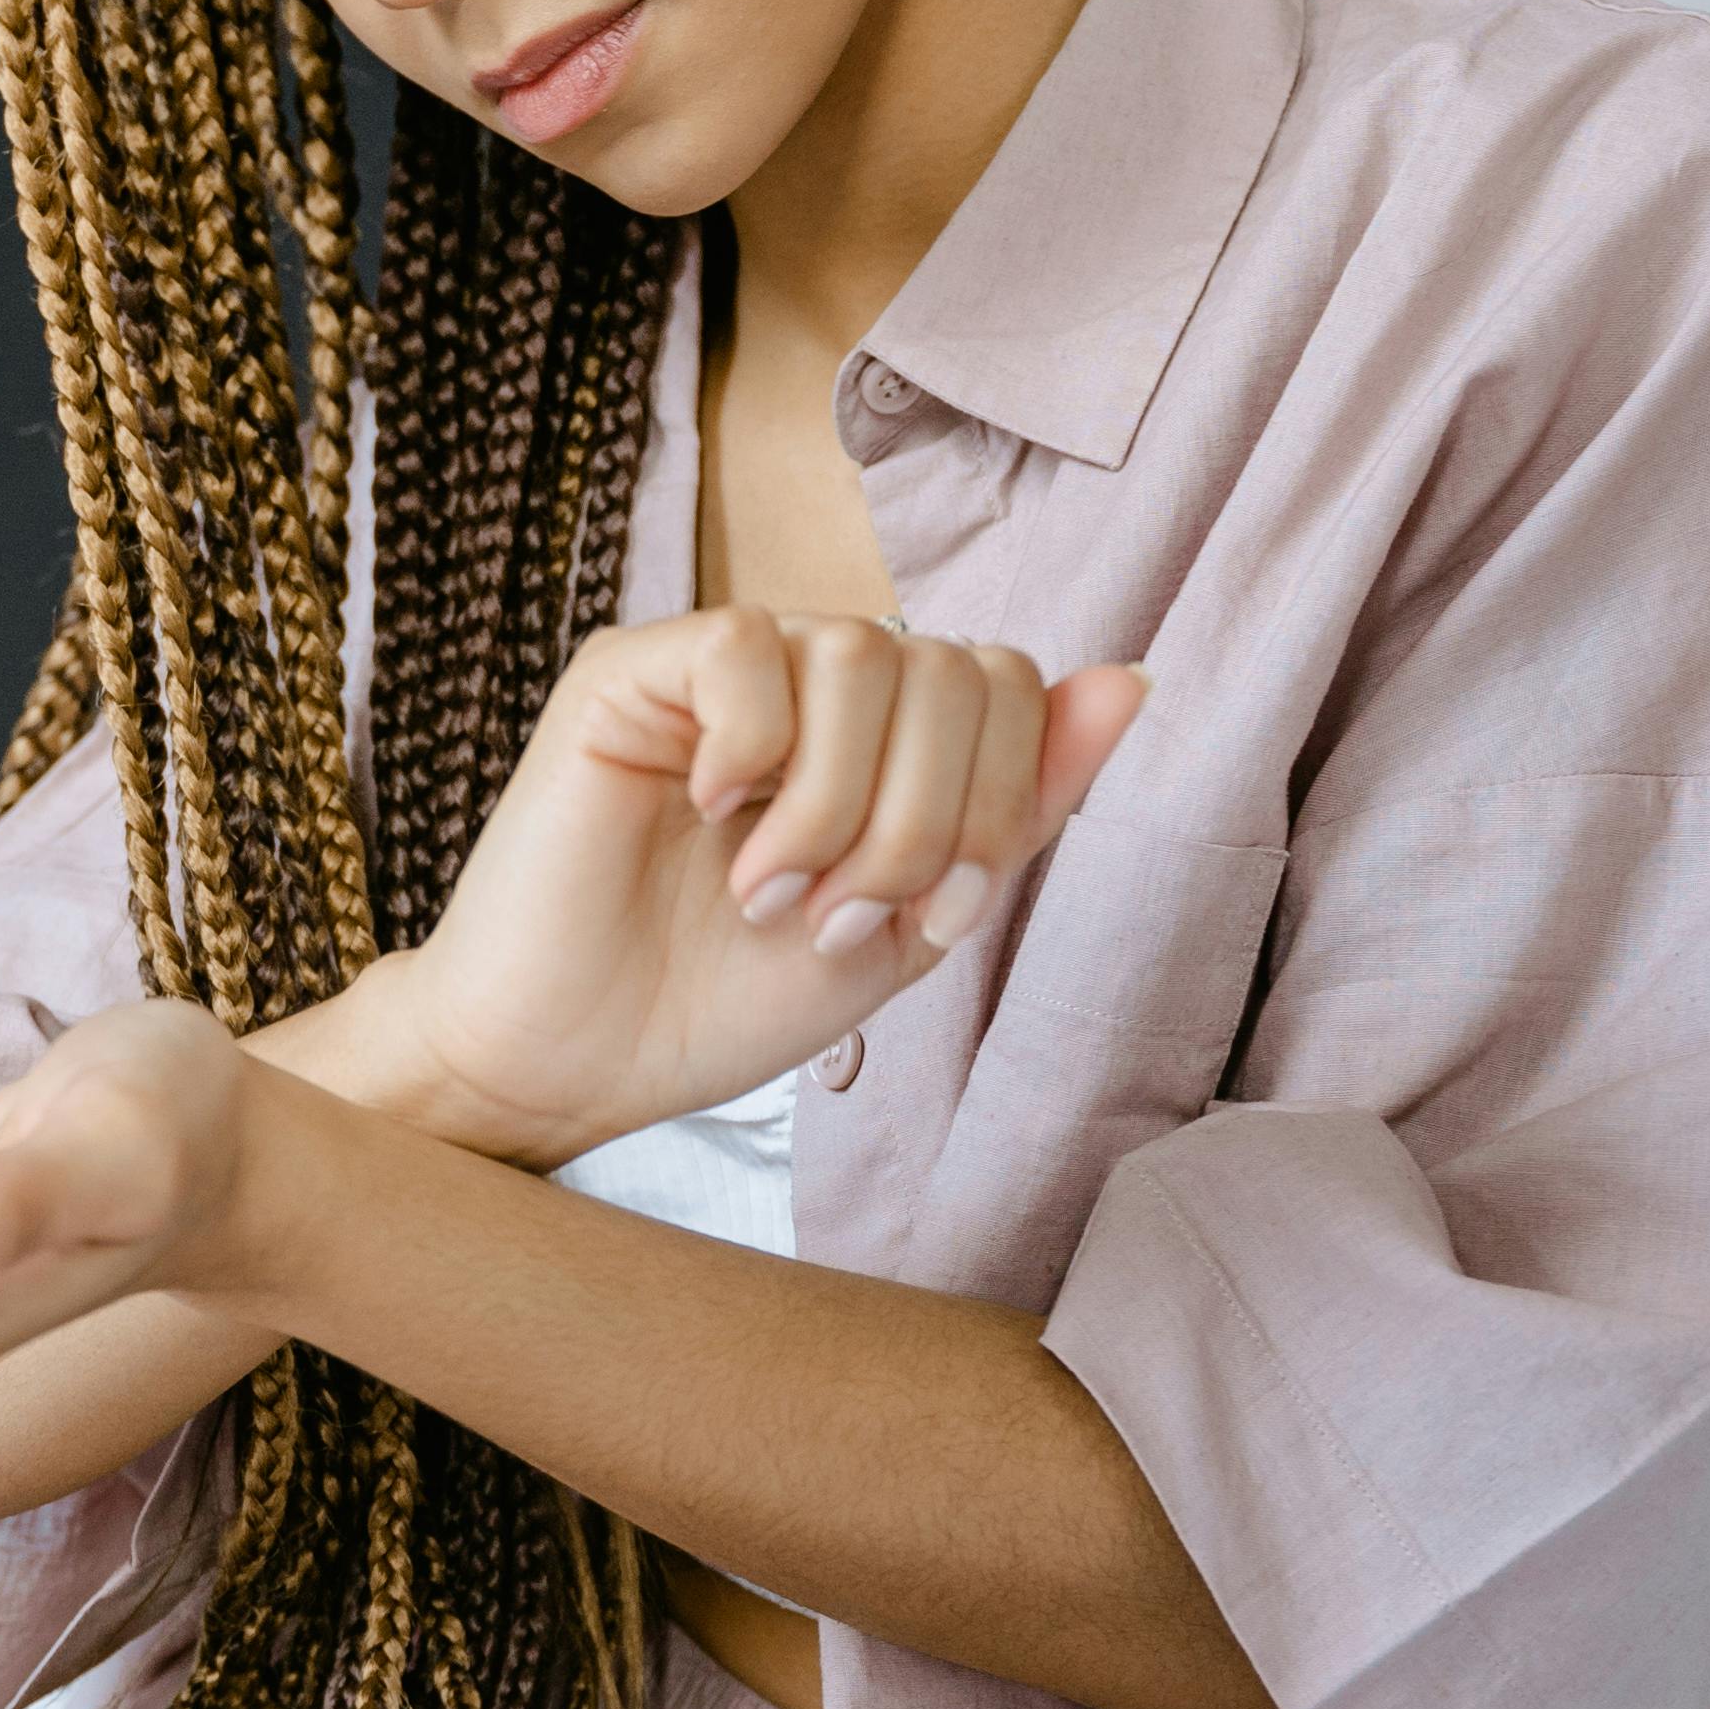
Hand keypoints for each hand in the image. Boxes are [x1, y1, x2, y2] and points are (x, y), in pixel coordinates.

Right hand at [374, 607, 1148, 1166]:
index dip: (995, 806)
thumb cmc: (724, 1000)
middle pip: (952, 672)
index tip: (928, 923)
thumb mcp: (912, 924)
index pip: (1008, 685)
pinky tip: (708, 816)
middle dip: (920, 825)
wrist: (577, 1062)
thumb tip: (1133, 679)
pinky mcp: (633, 671)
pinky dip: (750, 750)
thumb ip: (1017, 810)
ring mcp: (724, 668)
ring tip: (767, 893)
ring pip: (862, 654)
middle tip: (834, 920)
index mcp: (889, 735)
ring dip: (835, 806)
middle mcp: (814, 681)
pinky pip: (745, 646)